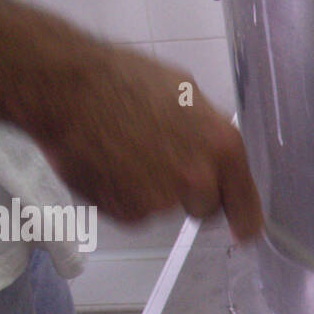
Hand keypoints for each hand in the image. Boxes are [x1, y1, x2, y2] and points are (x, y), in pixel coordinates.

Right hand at [0, 0, 262, 239]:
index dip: (244, 221)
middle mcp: (199, 179)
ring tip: (125, 151)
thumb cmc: (122, 81)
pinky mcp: (129, 213)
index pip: (246, 204)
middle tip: (160, 162)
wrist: (66, 90)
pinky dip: (122, 196)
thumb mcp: (186, 93)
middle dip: (190, 195)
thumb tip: (214, 152)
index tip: (244, 232)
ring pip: (166, 208)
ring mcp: (163, 200)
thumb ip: (208, 132)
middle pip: (205, 209)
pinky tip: (108, 163)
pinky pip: (134, 212)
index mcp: (222, 147)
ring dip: (151, 190)